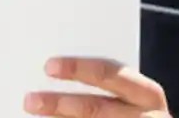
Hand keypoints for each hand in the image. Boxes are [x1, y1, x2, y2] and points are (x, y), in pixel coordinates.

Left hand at [23, 57, 170, 116]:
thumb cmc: (136, 111)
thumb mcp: (133, 96)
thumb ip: (106, 84)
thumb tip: (56, 71)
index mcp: (147, 93)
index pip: (110, 73)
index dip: (78, 68)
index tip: (49, 67)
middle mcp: (145, 117)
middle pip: (95, 107)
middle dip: (60, 103)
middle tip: (30, 99)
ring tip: (33, 112)